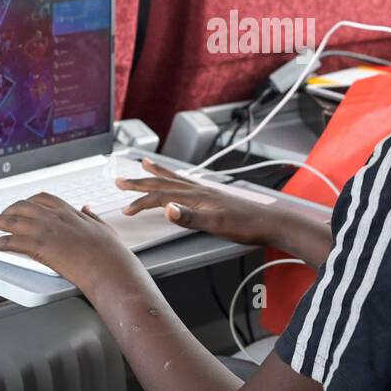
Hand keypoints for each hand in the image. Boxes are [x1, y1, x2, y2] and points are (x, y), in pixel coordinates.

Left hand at [0, 192, 134, 290]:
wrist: (107, 266)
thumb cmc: (109, 252)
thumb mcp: (103, 228)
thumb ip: (92, 217)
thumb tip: (87, 209)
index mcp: (69, 212)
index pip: (42, 199)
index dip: (28, 202)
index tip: (21, 206)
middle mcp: (54, 217)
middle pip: (23, 206)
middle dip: (7, 209)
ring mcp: (45, 230)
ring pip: (12, 220)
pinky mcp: (39, 245)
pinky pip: (11, 241)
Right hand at [117, 158, 333, 263]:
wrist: (270, 223)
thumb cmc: (245, 226)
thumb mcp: (216, 224)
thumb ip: (189, 217)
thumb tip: (166, 209)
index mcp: (195, 197)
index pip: (160, 197)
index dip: (141, 203)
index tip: (125, 210)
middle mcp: (198, 190)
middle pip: (163, 184)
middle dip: (140, 182)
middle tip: (120, 179)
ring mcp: (206, 191)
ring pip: (174, 179)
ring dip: (156, 173)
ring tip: (144, 164)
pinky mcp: (213, 195)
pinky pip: (187, 182)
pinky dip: (175, 178)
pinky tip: (176, 180)